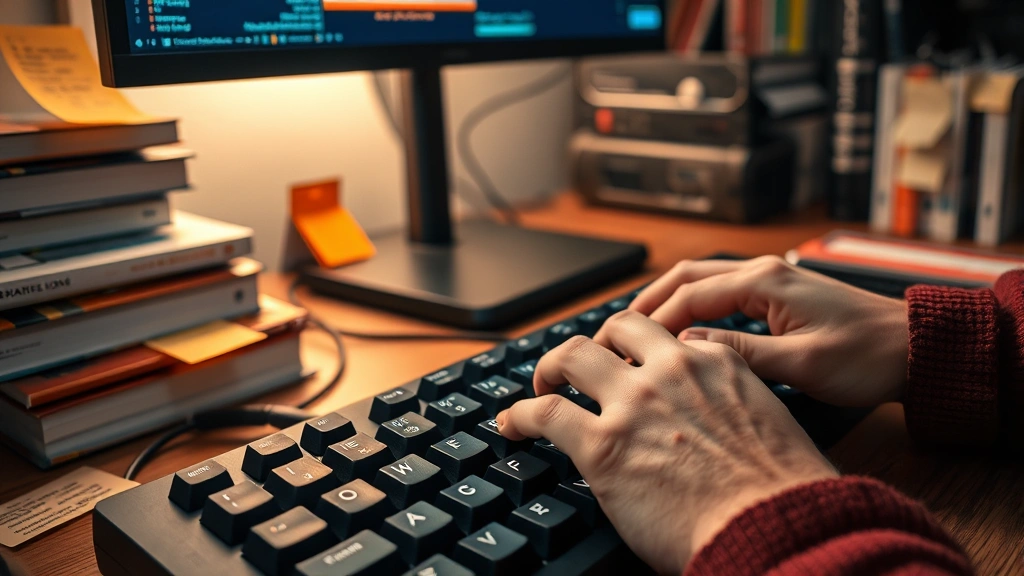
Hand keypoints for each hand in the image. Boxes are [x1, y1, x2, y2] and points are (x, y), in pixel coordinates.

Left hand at [497, 312, 836, 573]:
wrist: (776, 529)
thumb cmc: (782, 494)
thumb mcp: (767, 425)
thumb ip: (730, 408)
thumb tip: (710, 424)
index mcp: (716, 363)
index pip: (666, 337)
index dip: (642, 351)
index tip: (631, 364)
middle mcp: (671, 371)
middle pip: (616, 328)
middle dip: (595, 343)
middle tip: (580, 367)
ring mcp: (633, 404)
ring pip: (572, 356)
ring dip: (550, 367)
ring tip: (540, 386)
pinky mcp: (603, 446)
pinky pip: (545, 413)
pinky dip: (520, 415)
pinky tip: (511, 426)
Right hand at [615, 256, 909, 406]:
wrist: (914, 349)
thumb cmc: (866, 356)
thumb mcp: (800, 364)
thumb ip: (739, 353)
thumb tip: (685, 346)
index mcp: (764, 281)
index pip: (689, 295)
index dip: (652, 321)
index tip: (625, 345)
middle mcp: (763, 272)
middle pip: (688, 276)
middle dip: (649, 299)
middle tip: (617, 327)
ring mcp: (771, 281)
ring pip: (703, 283)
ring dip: (669, 301)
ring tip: (639, 328)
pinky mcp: (778, 296)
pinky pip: (722, 294)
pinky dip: (694, 307)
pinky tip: (683, 331)